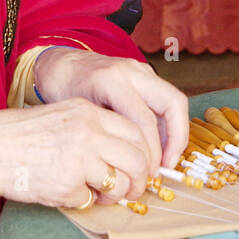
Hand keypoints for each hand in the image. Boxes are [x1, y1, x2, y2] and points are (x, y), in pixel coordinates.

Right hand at [0, 100, 155, 209]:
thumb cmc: (23, 136)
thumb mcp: (63, 117)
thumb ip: (94, 130)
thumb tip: (129, 157)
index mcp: (88, 112)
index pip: (137, 132)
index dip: (146, 155)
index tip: (143, 169)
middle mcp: (88, 131)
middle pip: (138, 159)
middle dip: (139, 181)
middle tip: (132, 192)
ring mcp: (79, 157)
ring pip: (120, 182)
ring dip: (115, 195)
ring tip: (100, 195)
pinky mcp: (67, 183)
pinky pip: (90, 200)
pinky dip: (83, 202)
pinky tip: (67, 193)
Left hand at [33, 48, 188, 176]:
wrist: (60, 65)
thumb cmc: (63, 90)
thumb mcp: (78, 116)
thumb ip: (104, 135)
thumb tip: (126, 168)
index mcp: (111, 81)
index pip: (144, 119)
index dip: (152, 150)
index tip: (148, 172)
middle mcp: (131, 72)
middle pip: (173, 102)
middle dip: (177, 138)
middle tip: (167, 165)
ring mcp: (141, 70)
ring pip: (174, 101)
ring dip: (175, 132)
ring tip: (164, 159)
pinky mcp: (145, 75)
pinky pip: (165, 100)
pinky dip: (166, 124)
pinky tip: (157, 146)